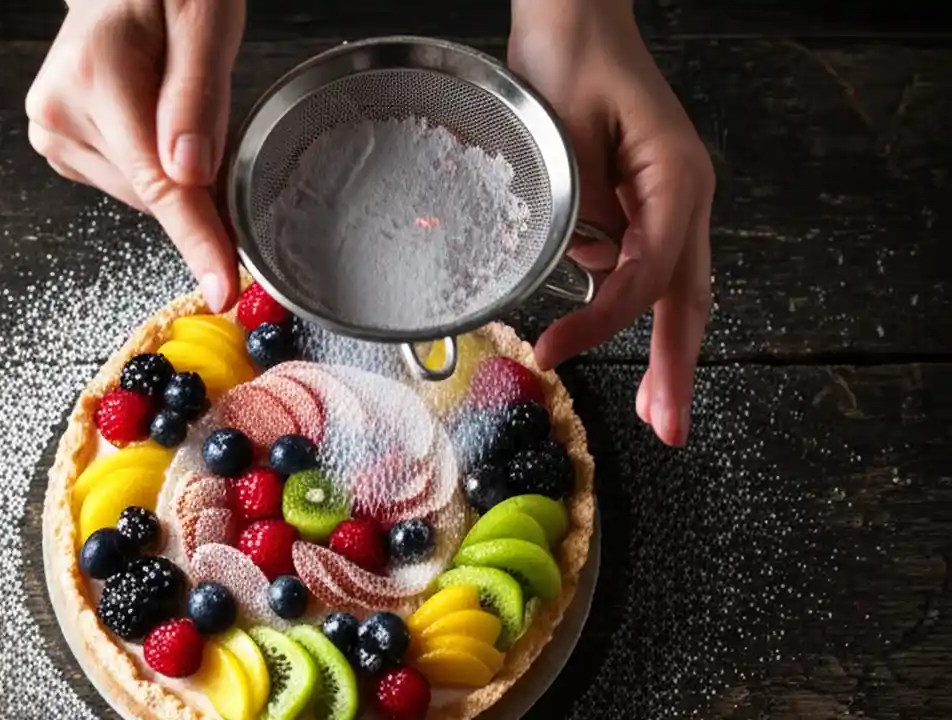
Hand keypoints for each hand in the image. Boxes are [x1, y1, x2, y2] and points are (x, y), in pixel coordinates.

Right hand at [25, 0, 245, 311]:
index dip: (196, 240)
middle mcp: (59, 112)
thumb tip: (189, 176)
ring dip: (177, 175)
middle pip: (153, 193)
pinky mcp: (60, 145)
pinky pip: (128, 182)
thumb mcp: (204, 19)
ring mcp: (53, 132)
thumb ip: (197, 96)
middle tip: (219, 123)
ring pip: (142, 194)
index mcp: (94, 78)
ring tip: (179, 104)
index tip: (223, 289)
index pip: (157, 184)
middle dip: (199, 185)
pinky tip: (158, 125)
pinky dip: (157, 170)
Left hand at [509, 0, 714, 445]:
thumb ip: (579, 208)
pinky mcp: (634, 205)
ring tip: (652, 407)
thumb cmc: (572, 58)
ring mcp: (662, 203)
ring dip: (661, 349)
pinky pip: (636, 268)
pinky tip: (604, 338)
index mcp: (677, 180)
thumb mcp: (567, 134)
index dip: (602, 322)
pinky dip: (625, 309)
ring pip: (668, 289)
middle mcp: (680, 198)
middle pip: (684, 295)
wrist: (574, 19)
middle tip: (667, 427)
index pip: (647, 272)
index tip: (553, 353)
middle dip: (677, 367)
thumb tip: (583, 266)